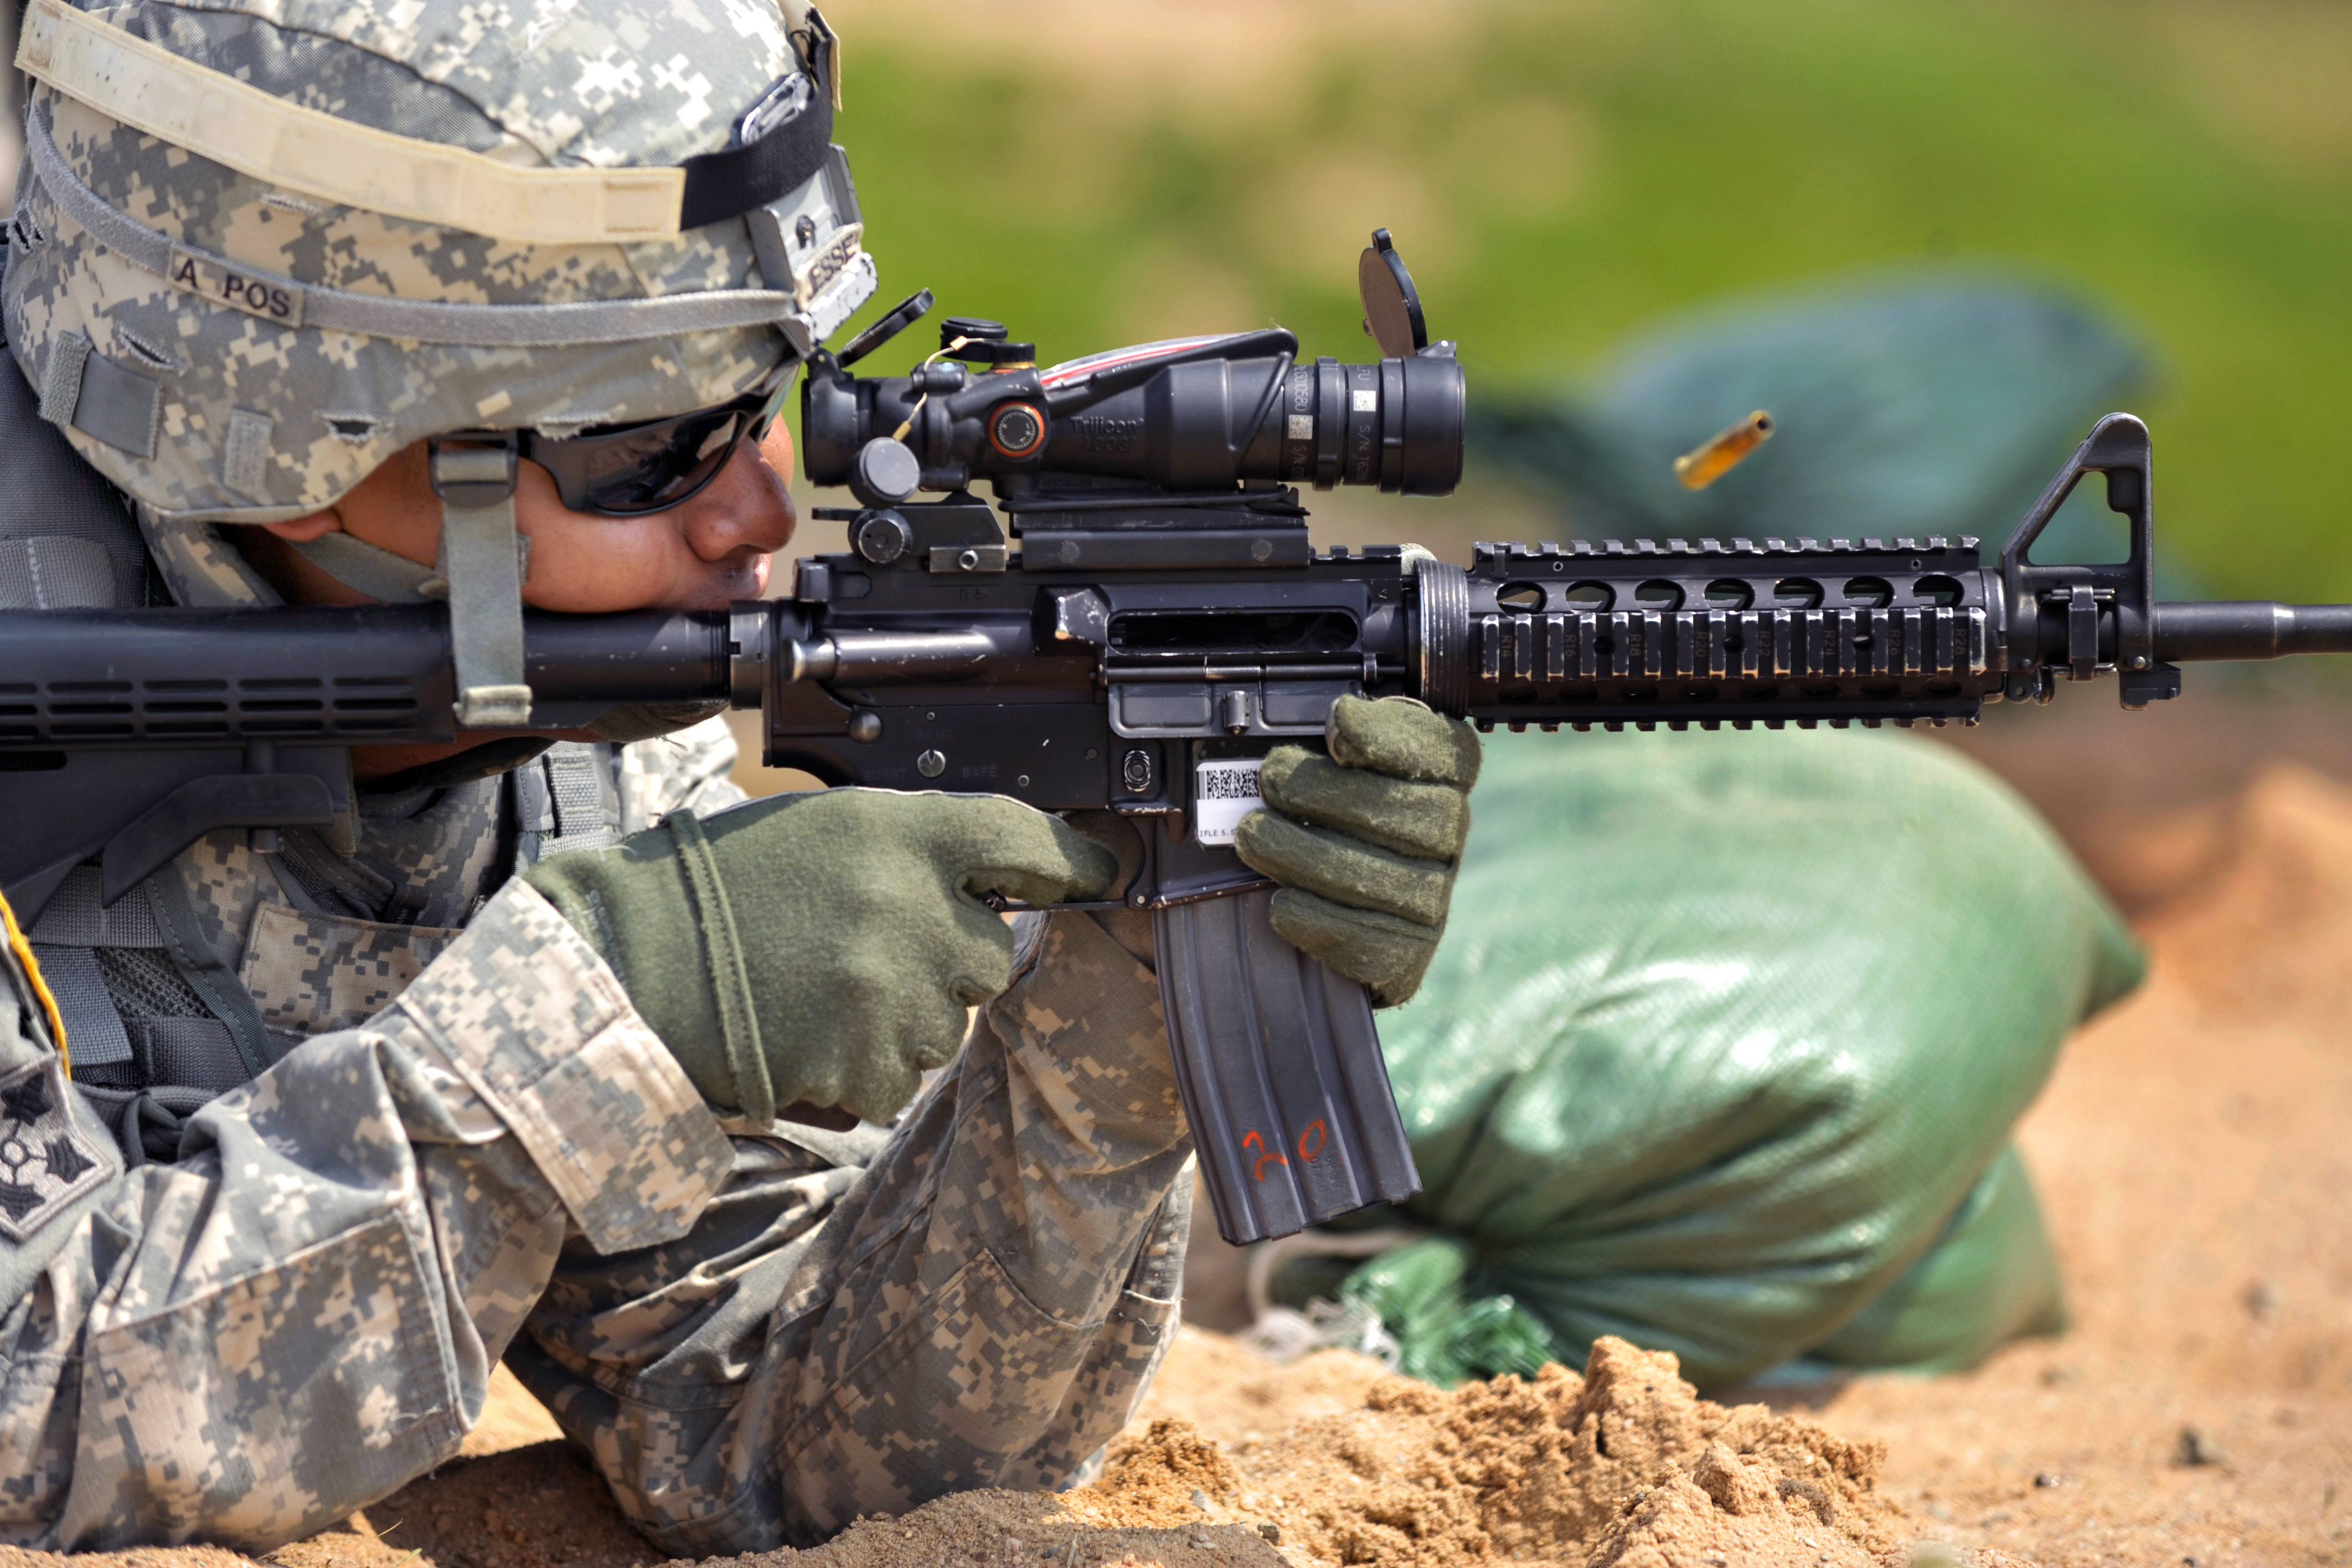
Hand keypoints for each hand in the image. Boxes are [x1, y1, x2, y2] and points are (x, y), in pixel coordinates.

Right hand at [525, 789, 1117, 1123]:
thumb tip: (995, 879)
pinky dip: (865, 1070)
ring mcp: (891, 994)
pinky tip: (808, 1036)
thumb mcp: (824, 832)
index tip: (1102, 870)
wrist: (628, 966)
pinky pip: (901, 1079)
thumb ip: (914, 851)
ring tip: (821, 991)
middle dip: (950, 960)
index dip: (1073, 860)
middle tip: (871, 949)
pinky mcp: (866, 1065)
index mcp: (899, 836)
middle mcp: (910, 910)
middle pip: (993, 955)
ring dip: (903, 1019)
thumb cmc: (719, 890)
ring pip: (948, 1025)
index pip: (1024, 840)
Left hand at [1234, 695, 1481, 1005]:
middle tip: (1271, 781)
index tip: (1338, 728)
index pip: (1444, 751)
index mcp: (1442, 780)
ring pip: (1374, 878)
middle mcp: (1447, 839)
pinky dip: (1316, 919)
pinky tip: (1281, 902)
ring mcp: (1431, 899)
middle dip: (1324, 794)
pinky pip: (1366, 939)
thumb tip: (1344, 717)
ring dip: (1302, 854)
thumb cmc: (1325, 817)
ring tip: (1253, 836)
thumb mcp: (1330, 763)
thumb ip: (1343, 735)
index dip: (1393, 737)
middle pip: (1400, 814)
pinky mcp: (1405, 953)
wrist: (1329, 910)